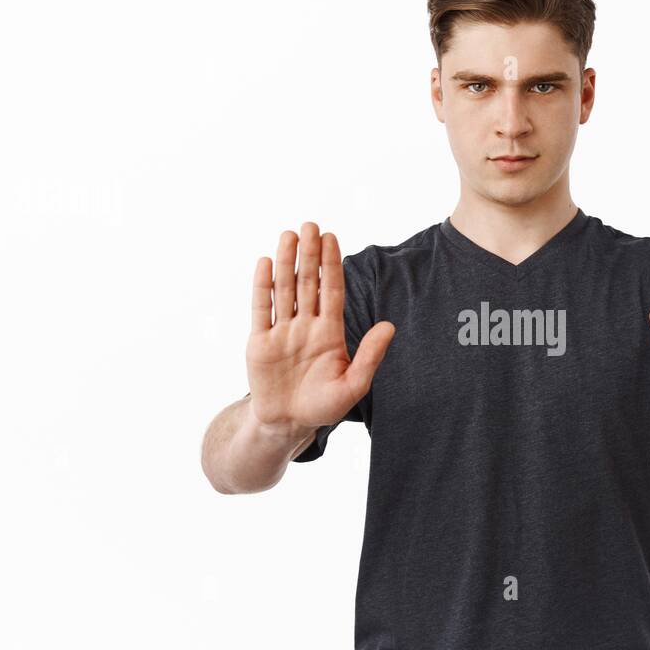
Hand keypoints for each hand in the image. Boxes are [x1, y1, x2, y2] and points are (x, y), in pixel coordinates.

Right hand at [246, 222, 394, 435]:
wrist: (288, 423)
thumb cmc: (324, 406)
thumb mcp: (353, 385)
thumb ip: (370, 355)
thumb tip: (389, 326)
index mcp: (329, 332)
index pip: (331, 290)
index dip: (331, 264)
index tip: (331, 238)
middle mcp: (305, 325)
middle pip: (307, 283)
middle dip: (309, 255)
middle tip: (310, 225)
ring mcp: (282, 331)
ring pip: (284, 289)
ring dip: (285, 262)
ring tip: (288, 235)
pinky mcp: (259, 341)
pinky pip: (261, 309)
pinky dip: (262, 286)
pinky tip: (265, 263)